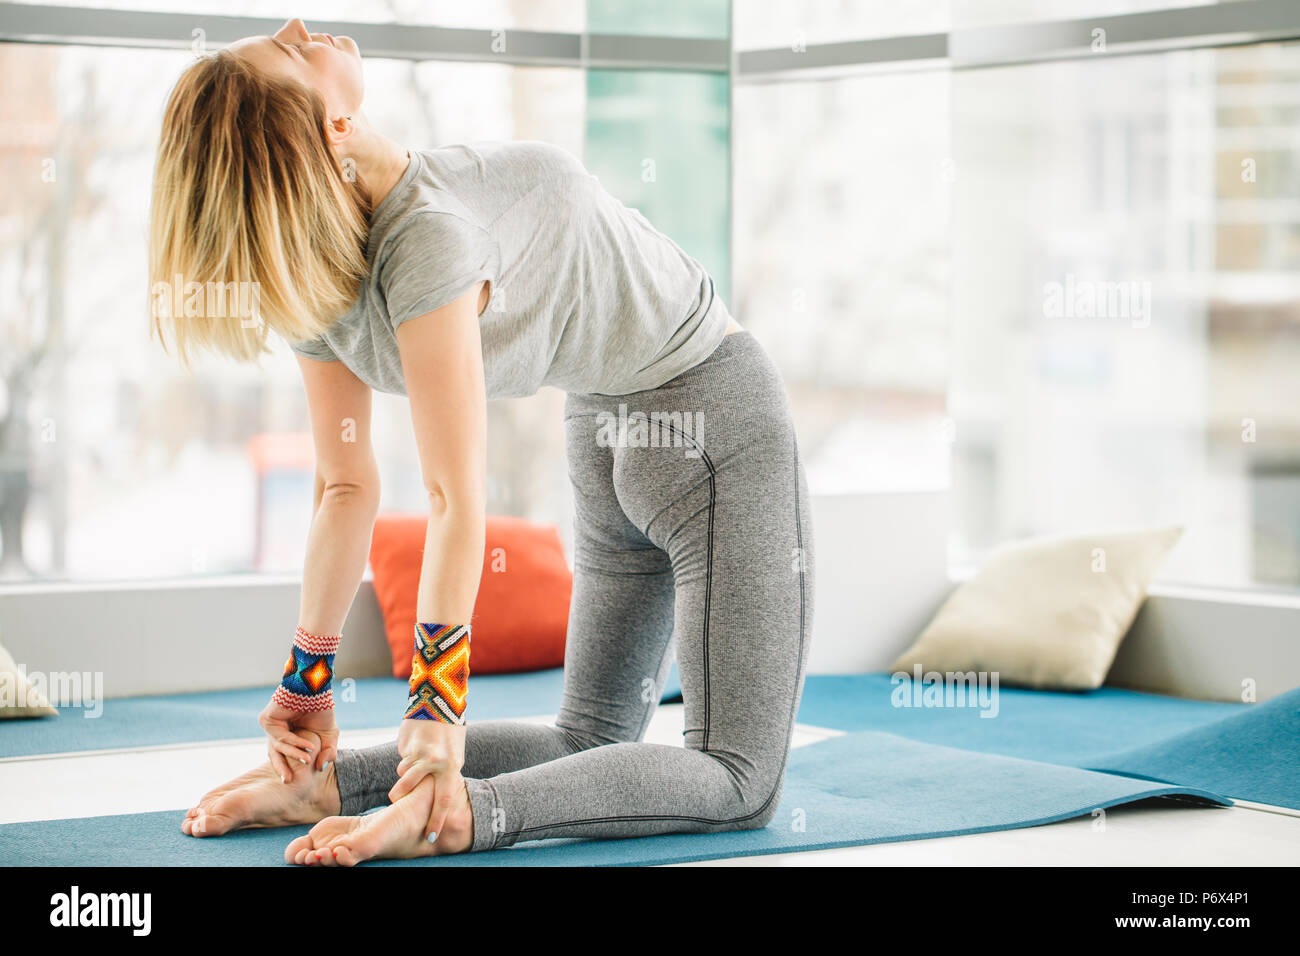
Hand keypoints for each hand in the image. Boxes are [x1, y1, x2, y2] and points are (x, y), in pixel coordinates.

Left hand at [258, 700, 339, 779]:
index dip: (286, 767)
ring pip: (279, 746)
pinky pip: (280, 737)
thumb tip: (320, 768)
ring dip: (295, 754)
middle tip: (288, 781)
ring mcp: (270, 725)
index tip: (290, 781)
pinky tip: (309, 745)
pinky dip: (295, 743)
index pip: (281, 754)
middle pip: (274, 753)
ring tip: (309, 760)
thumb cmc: (322, 708)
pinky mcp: (267, 720)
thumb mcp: (329, 736)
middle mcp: (276, 730)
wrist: (317, 688)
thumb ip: (327, 753)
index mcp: (286, 733)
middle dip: (282, 768)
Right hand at [391, 718, 465, 841]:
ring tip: (408, 772)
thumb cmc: (449, 730)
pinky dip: (406, 759)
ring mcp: (418, 753)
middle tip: (396, 809)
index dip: (437, 820)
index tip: (431, 836)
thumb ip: (445, 772)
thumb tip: (435, 795)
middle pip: (413, 791)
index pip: (444, 800)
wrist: (438, 699)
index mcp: (452, 766)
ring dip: (403, 778)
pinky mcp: (405, 744)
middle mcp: (436, 761)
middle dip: (403, 803)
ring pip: (403, 775)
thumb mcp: (454, 753)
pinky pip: (403, 759)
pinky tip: (414, 747)